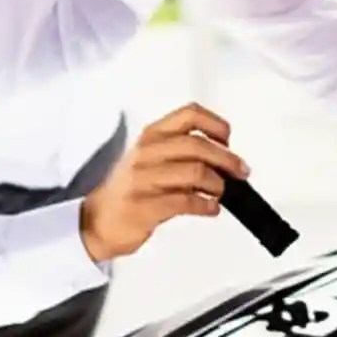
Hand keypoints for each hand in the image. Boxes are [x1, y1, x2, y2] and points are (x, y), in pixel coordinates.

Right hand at [80, 103, 248, 261]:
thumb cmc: (129, 190)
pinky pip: (185, 201)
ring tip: (220, 193)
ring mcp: (144, 180)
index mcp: (151, 136)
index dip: (215, 124)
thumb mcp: (150, 158)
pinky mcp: (145, 207)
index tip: (227, 139)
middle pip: (197, 145)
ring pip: (194, 172)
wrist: (96, 222)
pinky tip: (211, 208)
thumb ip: (182, 151)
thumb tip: (224, 155)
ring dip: (217, 184)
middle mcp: (147, 153)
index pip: (189, 114)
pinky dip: (206, 205)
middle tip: (240, 171)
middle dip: (226, 158)